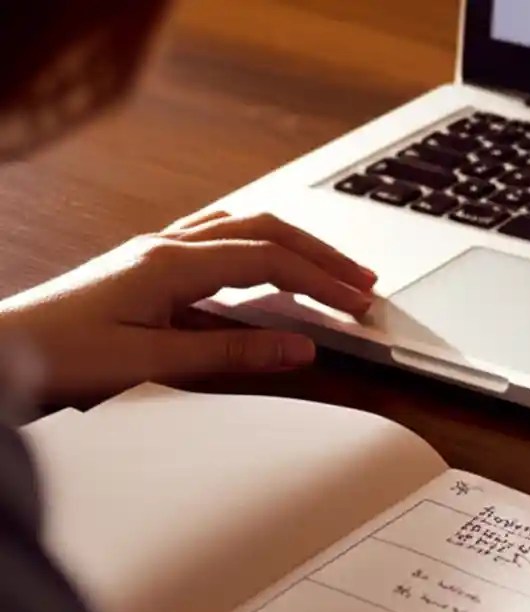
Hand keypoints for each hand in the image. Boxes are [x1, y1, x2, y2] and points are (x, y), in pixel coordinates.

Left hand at [0, 209, 376, 399]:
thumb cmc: (60, 357)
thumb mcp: (153, 362)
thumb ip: (232, 351)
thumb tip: (300, 346)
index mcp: (171, 263)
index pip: (269, 261)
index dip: (322, 281)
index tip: (361, 303)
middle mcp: (166, 245)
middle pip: (265, 231)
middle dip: (322, 255)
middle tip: (365, 281)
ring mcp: (155, 249)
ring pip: (243, 227)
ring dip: (294, 245)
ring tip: (332, 268)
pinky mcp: (147, 265)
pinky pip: (216, 239)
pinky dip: (258, 247)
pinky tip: (269, 265)